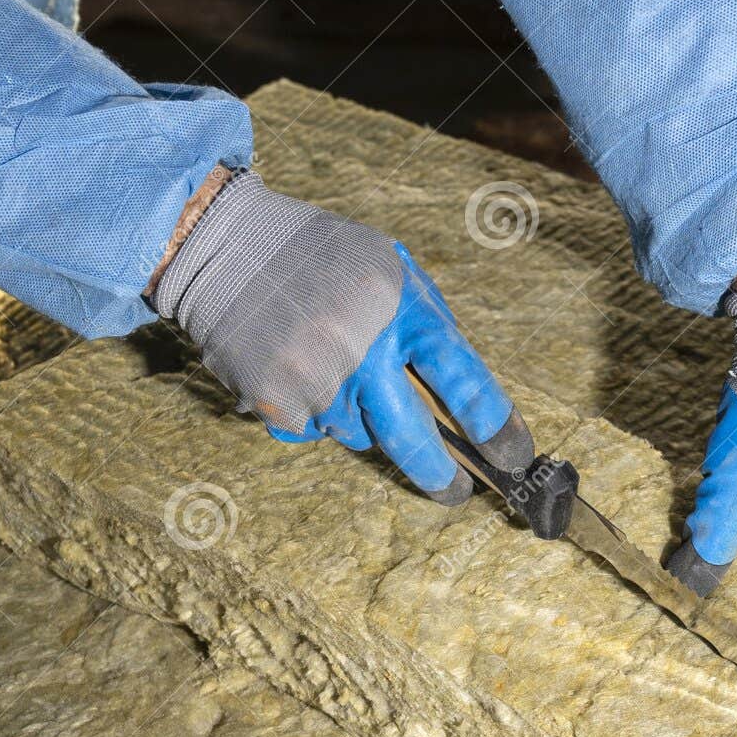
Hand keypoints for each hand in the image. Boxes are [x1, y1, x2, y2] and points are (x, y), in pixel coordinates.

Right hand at [150, 171, 530, 500]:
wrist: (223, 244)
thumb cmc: (321, 256)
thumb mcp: (391, 266)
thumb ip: (428, 323)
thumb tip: (464, 397)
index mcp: (400, 308)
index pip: (463, 380)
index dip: (495, 426)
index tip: (513, 456)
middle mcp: (361, 350)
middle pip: (414, 439)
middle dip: (440, 474)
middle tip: (456, 491)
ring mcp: (316, 380)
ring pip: (360, 436)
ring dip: (360, 419)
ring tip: (336, 369)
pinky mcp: (276, 402)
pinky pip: (315, 433)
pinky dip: (315, 414)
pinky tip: (303, 373)